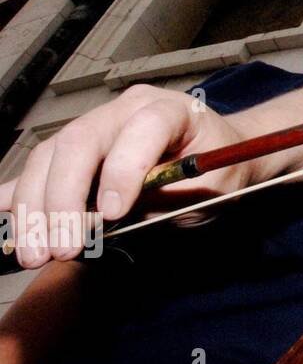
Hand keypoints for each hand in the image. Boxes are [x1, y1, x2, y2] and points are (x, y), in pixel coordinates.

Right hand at [0, 84, 252, 268]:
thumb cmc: (219, 170)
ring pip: (51, 156)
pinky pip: (42, 167)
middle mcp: (126, 109)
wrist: (221, 154)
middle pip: (80, 142)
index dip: (124, 169)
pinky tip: (6, 220)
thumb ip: (163, 201)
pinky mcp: (77, 148)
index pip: (143, 128)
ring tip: (36, 253)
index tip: (112, 215)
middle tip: (60, 248)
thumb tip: (108, 222)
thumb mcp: (209, 191)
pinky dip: (19, 195)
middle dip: (63, 199)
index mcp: (171, 109)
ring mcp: (96, 124)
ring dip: (36, 207)